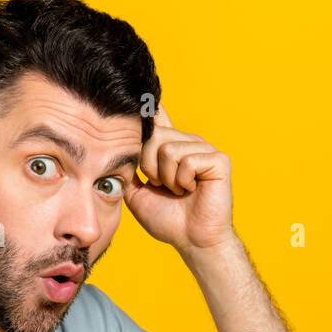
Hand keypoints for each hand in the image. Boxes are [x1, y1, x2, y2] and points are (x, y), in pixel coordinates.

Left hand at [123, 104, 236, 257]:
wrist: (192, 241)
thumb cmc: (167, 220)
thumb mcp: (136, 191)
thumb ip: (127, 167)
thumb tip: (114, 146)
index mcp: (170, 147)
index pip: (157, 117)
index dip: (148, 104)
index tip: (138, 90)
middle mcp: (188, 142)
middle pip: (154, 135)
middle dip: (149, 165)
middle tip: (161, 185)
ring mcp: (204, 149)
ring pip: (169, 149)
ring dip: (167, 178)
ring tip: (179, 190)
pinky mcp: (217, 159)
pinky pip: (187, 159)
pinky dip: (183, 181)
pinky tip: (193, 190)